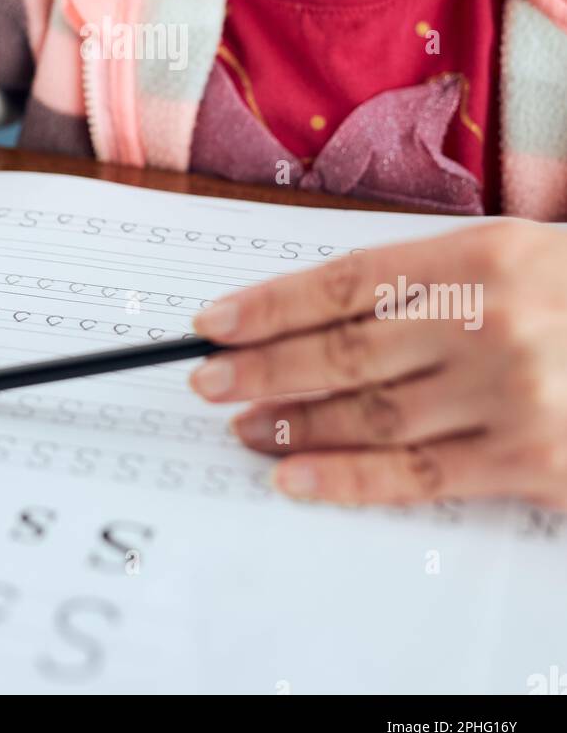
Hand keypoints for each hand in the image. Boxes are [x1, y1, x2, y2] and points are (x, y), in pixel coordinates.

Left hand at [190, 219, 566, 508]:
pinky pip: (416, 476)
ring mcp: (509, 397)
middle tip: (205, 379)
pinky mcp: (528, 463)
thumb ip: (425, 277)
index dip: (273, 304)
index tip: (216, 321)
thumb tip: (316, 313)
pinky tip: (295, 477)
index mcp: (481, 256)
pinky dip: (346, 478)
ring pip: (369, 416)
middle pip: (345, 349)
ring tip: (242, 426)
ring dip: (292, 424)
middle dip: (262, 367)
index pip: (347, 282)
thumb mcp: (512, 254)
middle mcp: (490, 322)